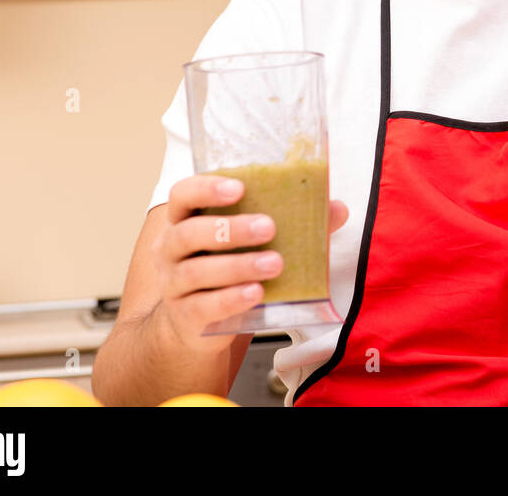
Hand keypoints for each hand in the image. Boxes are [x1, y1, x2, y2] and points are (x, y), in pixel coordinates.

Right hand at [154, 174, 348, 352]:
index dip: (206, 188)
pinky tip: (256, 293)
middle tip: (269, 227)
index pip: (183, 194)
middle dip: (231, 229)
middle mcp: (170, 249)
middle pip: (189, 233)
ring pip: (197, 271)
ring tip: (274, 263)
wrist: (197, 321)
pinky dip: (231, 298)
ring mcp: (173, 284)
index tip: (239, 188)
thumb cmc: (228, 267)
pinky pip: (204, 306)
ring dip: (238, 265)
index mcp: (186, 219)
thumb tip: (336, 208)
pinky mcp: (185, 315)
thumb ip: (292, 223)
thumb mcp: (252, 242)